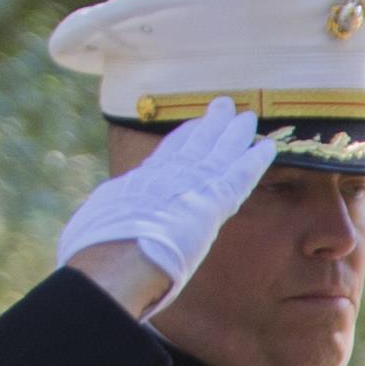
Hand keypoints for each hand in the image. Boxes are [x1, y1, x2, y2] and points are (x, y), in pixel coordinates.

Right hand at [54, 99, 274, 318]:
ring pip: (218, 152)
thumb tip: (95, 233)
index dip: (181, 140)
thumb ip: (107, 224)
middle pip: (194, 144)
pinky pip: (240, 175)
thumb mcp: (97, 228)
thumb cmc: (97, 254)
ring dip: (234, 133)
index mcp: (138, 184)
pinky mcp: (212, 201)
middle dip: (209, 125)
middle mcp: (165, 177)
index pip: (165, 156)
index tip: (191, 127)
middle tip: (223, 106)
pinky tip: (268, 146)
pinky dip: (254, 160)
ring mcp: (189, 186)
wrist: (114, 259)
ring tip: (248, 116)